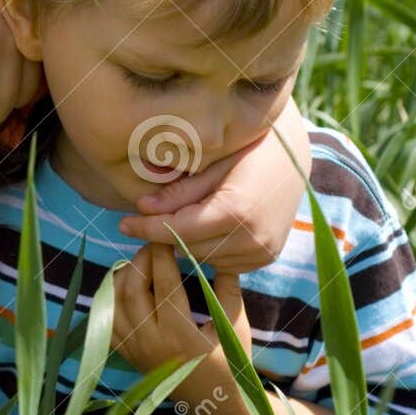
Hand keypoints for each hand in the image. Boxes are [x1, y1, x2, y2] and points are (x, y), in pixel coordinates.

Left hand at [111, 244, 251, 411]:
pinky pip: (105, 320)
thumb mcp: (235, 323)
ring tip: (141, 262)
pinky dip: (110, 297)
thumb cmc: (231, 361)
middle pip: (132, 289)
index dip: (162, 254)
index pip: (163, 283)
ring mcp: (134, 349)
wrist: (216, 403)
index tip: (168, 237)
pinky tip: (126, 284)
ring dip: (123, 275)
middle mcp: (150, 342)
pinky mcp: (126, 354)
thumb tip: (219, 249)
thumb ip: (227, 286)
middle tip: (154, 246)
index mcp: (180, 334)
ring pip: (113, 301)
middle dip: (140, 260)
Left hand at [118, 97, 310, 271]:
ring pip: (203, 257)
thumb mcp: (211, 164)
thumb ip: (178, 191)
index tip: (122, 223)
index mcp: (237, 212)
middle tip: (143, 218)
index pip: (178, 230)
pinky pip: (223, 262)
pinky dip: (207, 248)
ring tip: (179, 216)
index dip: (146, 228)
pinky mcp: (266, 258)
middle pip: (188, 246)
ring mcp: (262, 252)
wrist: (293, 158)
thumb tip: (141, 208)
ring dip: (185, 242)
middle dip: (163, 234)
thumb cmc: (248, 152)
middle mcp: (253, 239)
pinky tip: (203, 227)